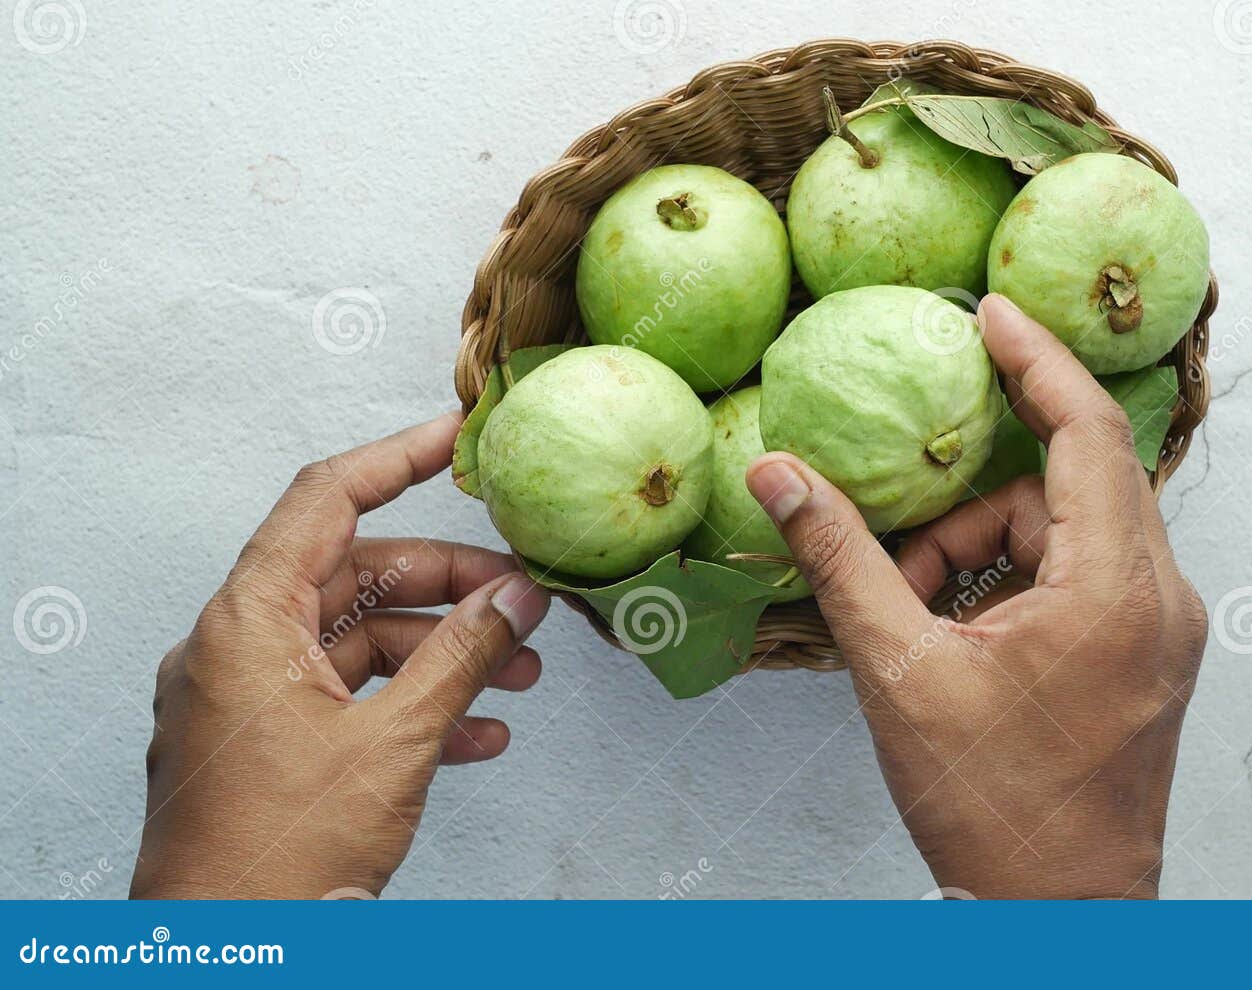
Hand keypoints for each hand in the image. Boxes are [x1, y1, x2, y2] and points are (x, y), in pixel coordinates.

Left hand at [130, 413, 549, 898]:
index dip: (398, 457)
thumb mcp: (391, 748)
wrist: (226, 960)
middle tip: (523, 599)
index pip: (325, 501)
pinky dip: (411, 703)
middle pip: (356, 575)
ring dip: (443, 654)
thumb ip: (461, 661)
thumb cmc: (272, 866)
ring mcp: (247, 699)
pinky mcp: (264, 745)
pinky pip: (346, 696)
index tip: (456, 438)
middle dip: (450, 587)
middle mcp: (236, 649)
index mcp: (246, 625)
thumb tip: (516, 601)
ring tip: (520, 675)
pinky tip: (478, 735)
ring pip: (359, 641)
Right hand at [745, 294, 1205, 898]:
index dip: (1035, 359)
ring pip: (1069, 531)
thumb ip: (841, 559)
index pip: (1086, 431)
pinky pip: (1083, 574)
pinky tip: (963, 637)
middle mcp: (1161, 598)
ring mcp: (1163, 629)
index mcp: (1115, 590)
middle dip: (973, 501)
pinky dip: (1016, 582)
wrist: (1059, 916)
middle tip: (904, 553)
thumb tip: (778, 475)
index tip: (988, 312)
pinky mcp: (1150, 654)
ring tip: (924, 620)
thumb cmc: (994, 809)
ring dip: (986, 551)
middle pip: (1067, 484)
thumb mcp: (898, 672)